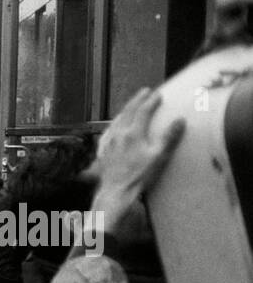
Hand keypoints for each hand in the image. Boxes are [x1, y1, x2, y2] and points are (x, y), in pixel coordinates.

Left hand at [93, 88, 184, 232]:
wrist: (117, 191)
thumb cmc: (139, 175)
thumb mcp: (158, 156)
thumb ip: (169, 137)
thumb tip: (180, 120)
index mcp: (133, 133)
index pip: (143, 111)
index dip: (151, 101)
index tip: (158, 94)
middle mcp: (119, 134)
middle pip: (128, 112)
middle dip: (137, 100)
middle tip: (144, 91)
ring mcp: (109, 142)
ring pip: (116, 120)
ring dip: (125, 110)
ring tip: (131, 105)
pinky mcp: (103, 151)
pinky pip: (108, 132)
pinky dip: (114, 124)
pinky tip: (114, 125)